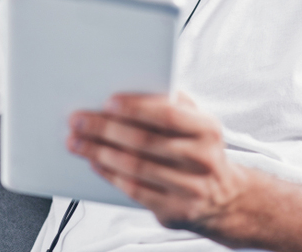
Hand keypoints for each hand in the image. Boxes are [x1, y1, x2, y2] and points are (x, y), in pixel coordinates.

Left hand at [67, 92, 249, 234]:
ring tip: (77, 141)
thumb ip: (173, 105)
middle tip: (79, 120)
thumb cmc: (201, 152)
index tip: (109, 102)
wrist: (224, 198)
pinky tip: (95, 162)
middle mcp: (200, 159)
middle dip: (105, 128)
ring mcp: (188, 188)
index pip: (168, 115)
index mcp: (207, 130)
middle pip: (145, 141)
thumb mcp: (199, 123)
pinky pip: (134, 190)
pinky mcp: (173, 210)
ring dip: (100, 151)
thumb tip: (132, 91)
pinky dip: (109, 174)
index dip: (136, 108)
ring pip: (135, 167)